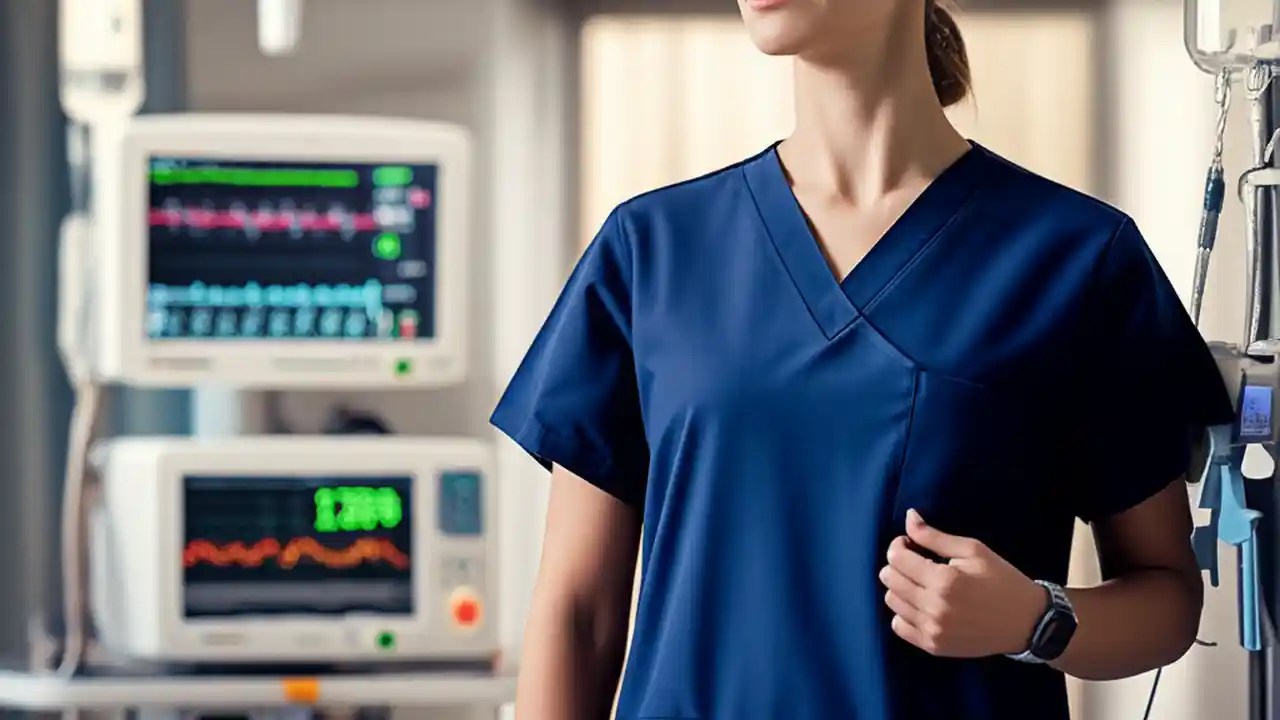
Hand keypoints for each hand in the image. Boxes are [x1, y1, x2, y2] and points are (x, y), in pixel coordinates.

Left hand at [879, 509, 1047, 657]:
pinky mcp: (933, 646)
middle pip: (890, 579)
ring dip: (900, 587)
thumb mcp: (972, 550)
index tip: (910, 543)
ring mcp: (932, 630)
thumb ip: (934, 536)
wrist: (1027, 622)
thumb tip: (908, 516)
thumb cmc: (1001, 580)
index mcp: (944, 580)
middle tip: (916, 561)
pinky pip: (899, 626)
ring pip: (892, 601)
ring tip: (920, 582)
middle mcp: (933, 607)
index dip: (899, 545)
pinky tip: (921, 604)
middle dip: (898, 564)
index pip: (897, 558)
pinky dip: (904, 613)